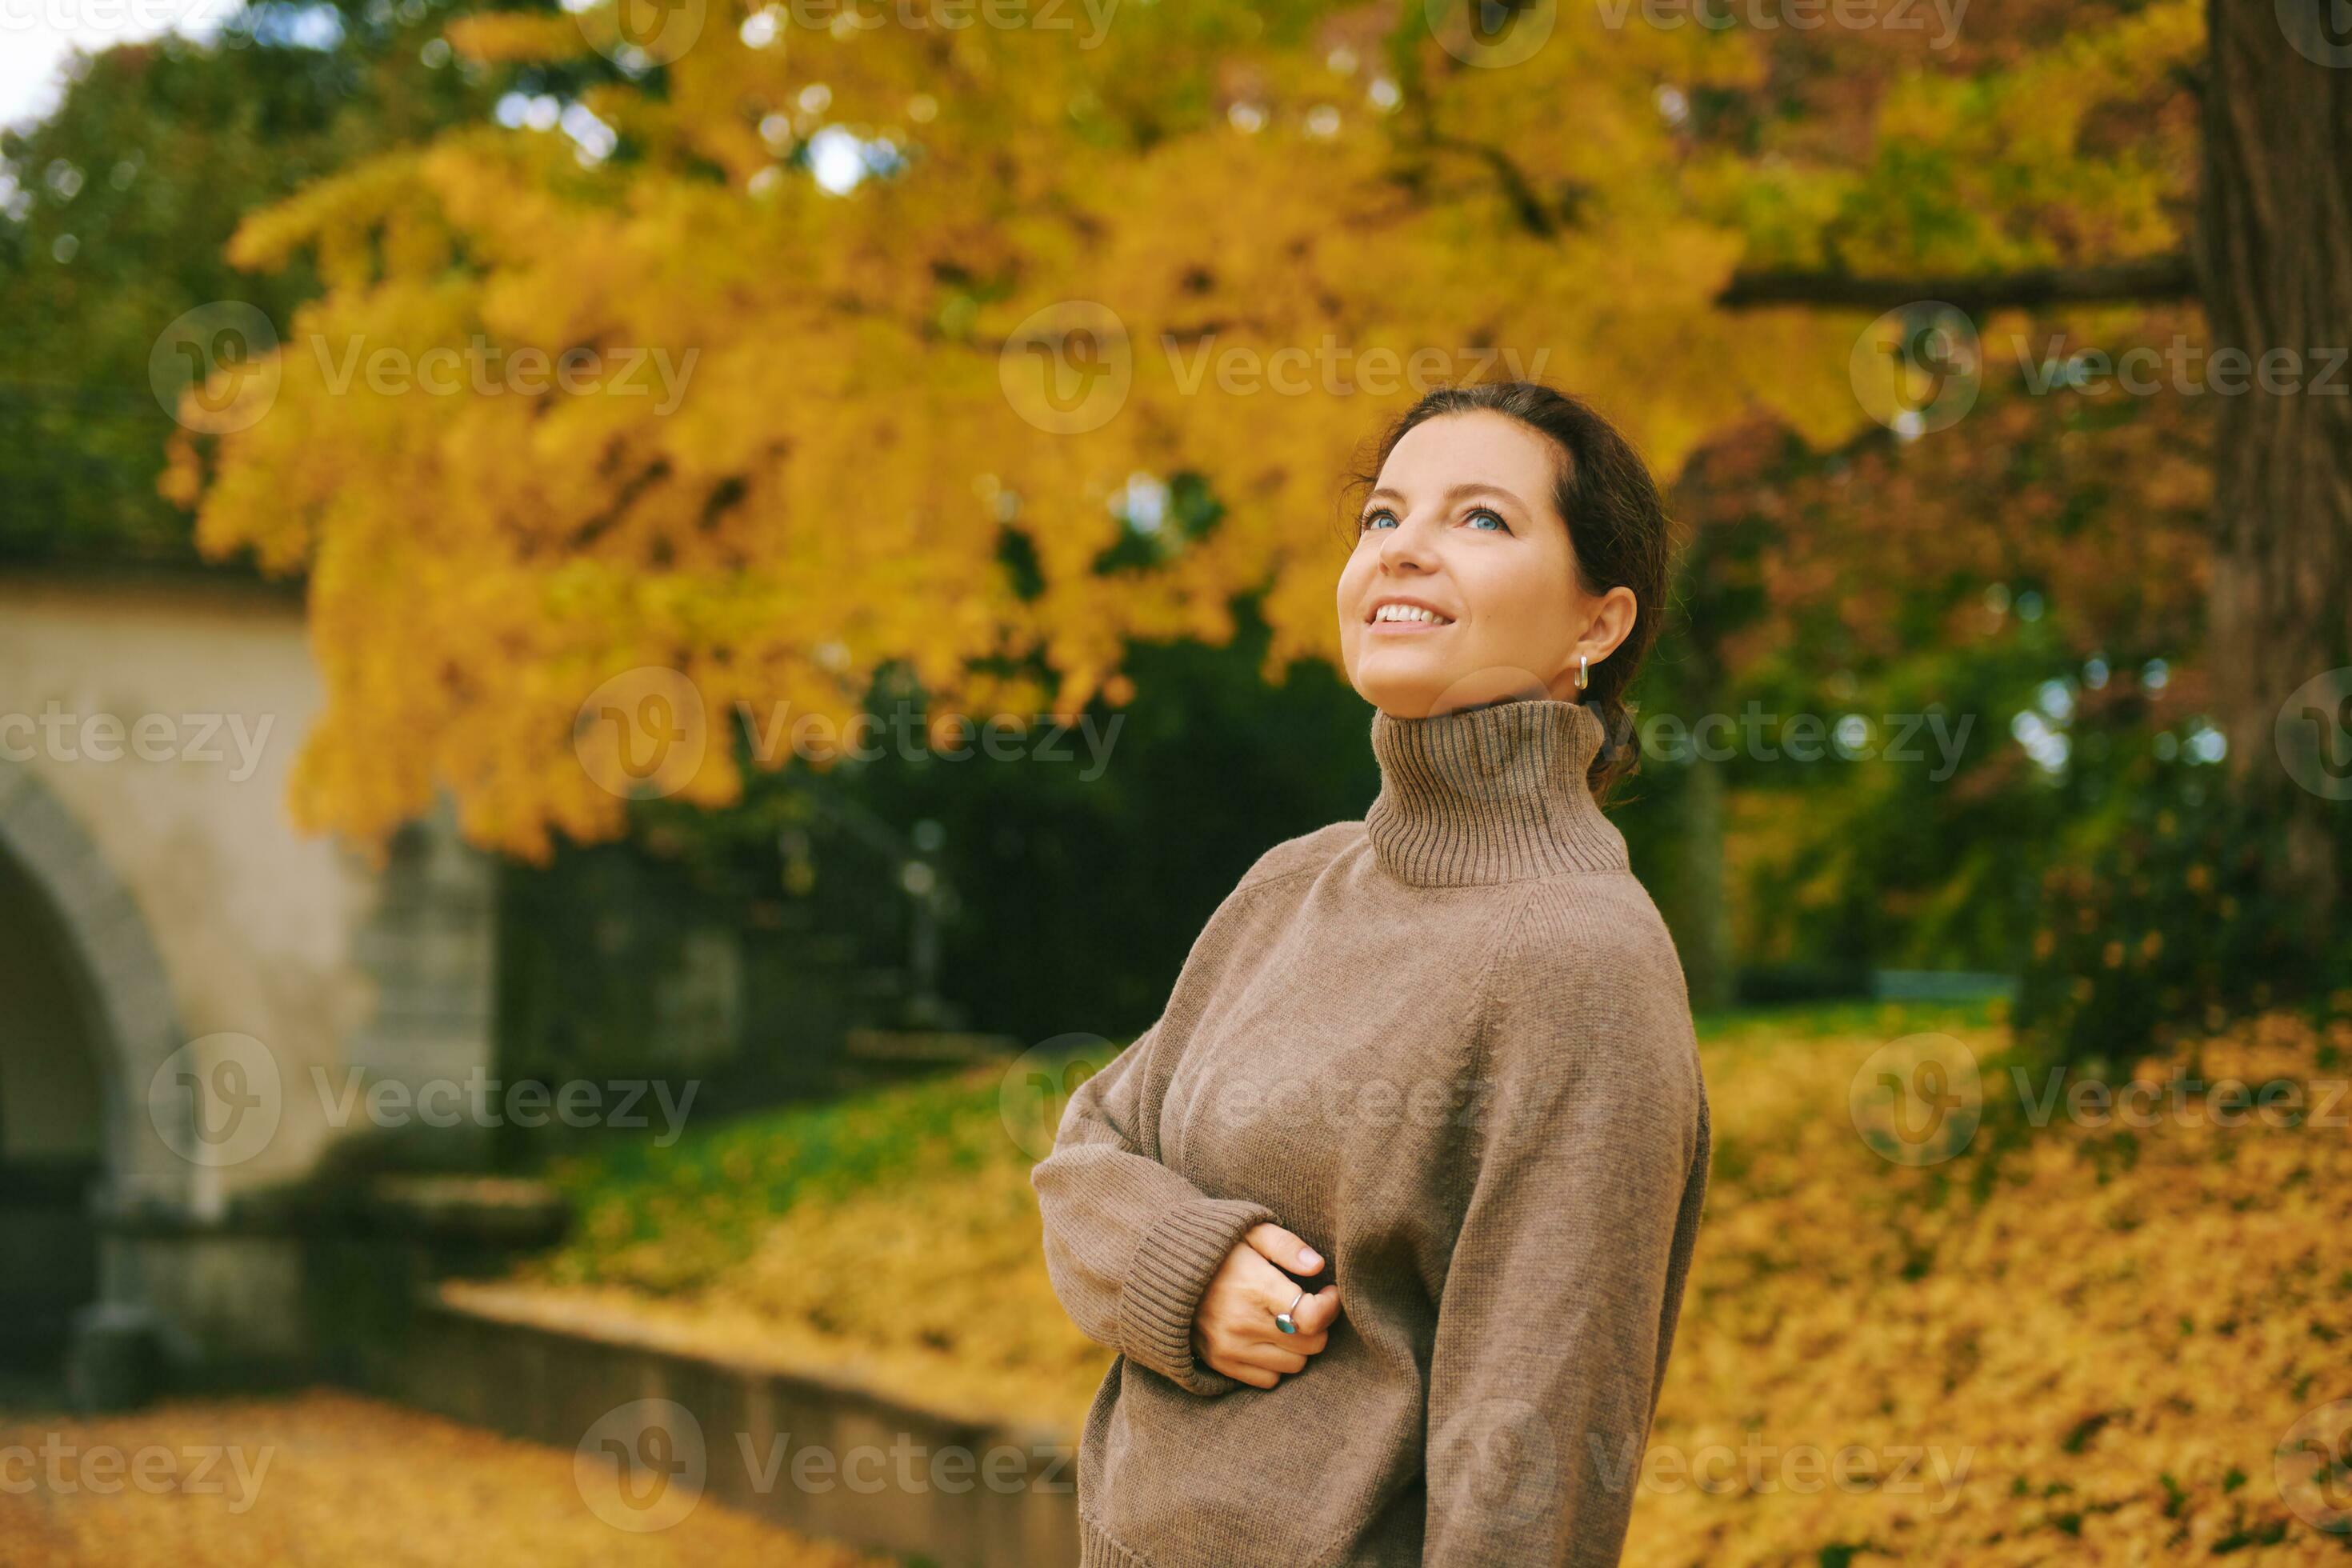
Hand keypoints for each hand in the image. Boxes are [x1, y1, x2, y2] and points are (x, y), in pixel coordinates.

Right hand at [1191, 1222, 1342, 1388]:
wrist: (1161, 1271)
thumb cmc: (1216, 1249)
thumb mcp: (1249, 1231)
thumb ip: (1286, 1245)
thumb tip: (1317, 1266)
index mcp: (1254, 1288)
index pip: (1311, 1317)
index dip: (1330, 1307)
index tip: (1328, 1292)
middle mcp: (1243, 1324)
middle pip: (1311, 1344)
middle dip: (1317, 1324)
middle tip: (1308, 1304)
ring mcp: (1231, 1348)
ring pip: (1295, 1365)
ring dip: (1299, 1345)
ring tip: (1287, 1321)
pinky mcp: (1221, 1364)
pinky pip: (1269, 1381)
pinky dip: (1276, 1364)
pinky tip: (1268, 1339)